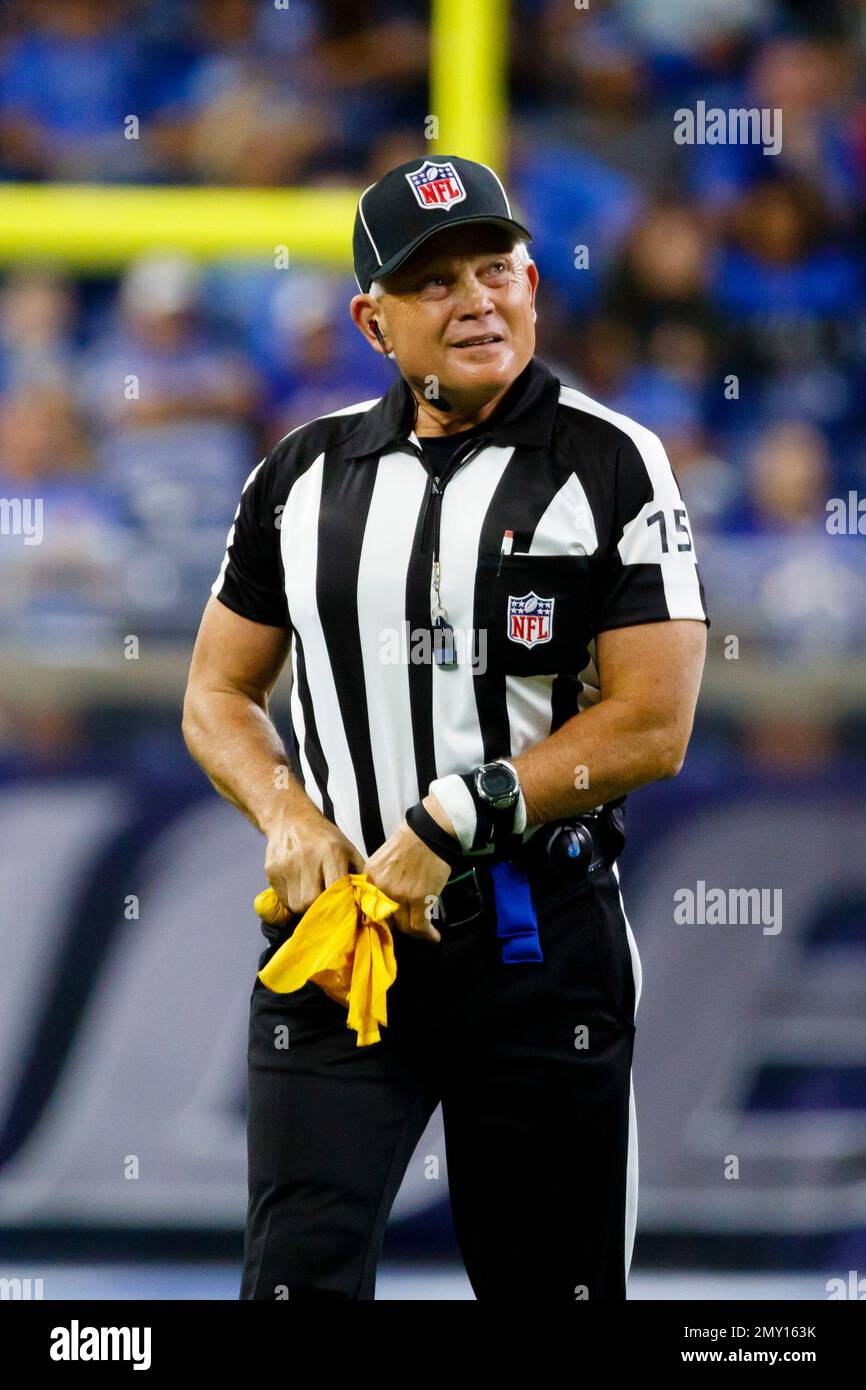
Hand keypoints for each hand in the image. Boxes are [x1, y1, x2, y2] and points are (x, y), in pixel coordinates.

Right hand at [262, 804, 364, 916]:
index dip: (339, 902)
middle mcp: (307, 857)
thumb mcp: (348, 849)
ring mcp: (286, 864)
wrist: (291, 818)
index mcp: (331, 852)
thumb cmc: (324, 838)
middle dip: (319, 907)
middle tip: (324, 903)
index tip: (343, 907)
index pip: (335, 888)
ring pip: (295, 904)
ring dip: (304, 906)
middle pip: (311, 901)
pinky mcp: (271, 870)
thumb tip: (367, 902)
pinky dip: (291, 899)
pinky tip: (298, 887)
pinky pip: (282, 898)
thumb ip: (359, 874)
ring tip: (311, 894)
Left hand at [362, 809, 454, 942]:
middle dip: (397, 926)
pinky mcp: (418, 898)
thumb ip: (379, 880)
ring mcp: (399, 894)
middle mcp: (381, 887)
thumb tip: (384, 902)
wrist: (429, 831)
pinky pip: (420, 925)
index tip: (389, 923)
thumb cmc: (409, 842)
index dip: (380, 919)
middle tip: (408, 927)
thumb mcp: (383, 859)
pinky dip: (428, 934)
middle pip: (385, 919)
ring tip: (424, 932)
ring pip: (403, 926)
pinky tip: (434, 936)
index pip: (368, 908)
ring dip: (415, 932)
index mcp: (370, 876)